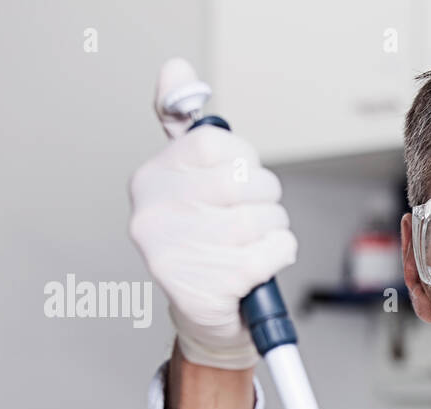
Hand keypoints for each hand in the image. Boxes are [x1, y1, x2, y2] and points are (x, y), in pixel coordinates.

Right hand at [128, 58, 296, 369]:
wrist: (206, 317)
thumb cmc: (205, 242)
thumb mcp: (190, 180)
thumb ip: (184, 125)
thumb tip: (175, 68)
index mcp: (151, 180)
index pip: (216, 143)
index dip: (243, 160)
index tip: (238, 180)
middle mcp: (155, 214)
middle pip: (244, 180)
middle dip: (265, 198)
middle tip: (251, 217)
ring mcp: (177, 253)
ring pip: (263, 217)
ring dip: (273, 229)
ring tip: (253, 244)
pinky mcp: (207, 286)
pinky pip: (274, 250)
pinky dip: (279, 254)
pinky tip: (260, 264)